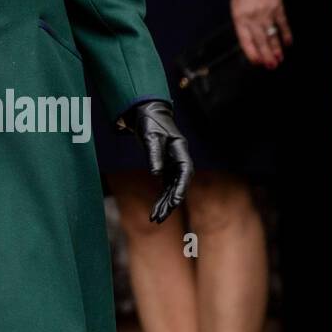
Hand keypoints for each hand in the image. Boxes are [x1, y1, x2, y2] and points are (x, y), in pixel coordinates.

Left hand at [123, 100, 192, 222]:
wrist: (146, 113)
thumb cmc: (150, 122)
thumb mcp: (150, 136)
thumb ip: (154, 155)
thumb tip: (156, 174)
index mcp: (181, 151)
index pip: (185, 173)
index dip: (180, 188)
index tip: (175, 201)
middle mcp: (180, 160)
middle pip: (178, 185)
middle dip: (170, 202)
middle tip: (161, 217)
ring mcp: (174, 166)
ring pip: (171, 189)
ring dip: (165, 205)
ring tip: (156, 219)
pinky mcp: (166, 169)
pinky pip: (165, 187)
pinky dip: (160, 199)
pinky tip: (155, 211)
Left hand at [231, 0, 289, 68]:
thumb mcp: (236, 4)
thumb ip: (242, 21)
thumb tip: (250, 37)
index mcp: (239, 16)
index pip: (245, 39)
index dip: (251, 52)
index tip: (256, 62)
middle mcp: (252, 16)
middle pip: (260, 40)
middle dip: (266, 55)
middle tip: (271, 66)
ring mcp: (266, 12)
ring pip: (272, 35)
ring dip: (276, 48)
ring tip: (279, 59)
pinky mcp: (278, 7)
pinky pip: (283, 24)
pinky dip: (286, 34)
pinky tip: (288, 43)